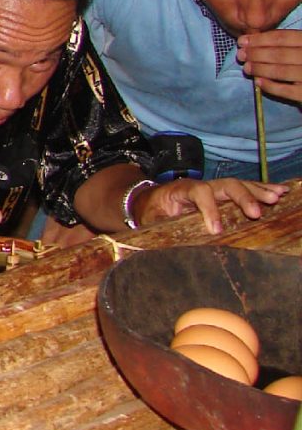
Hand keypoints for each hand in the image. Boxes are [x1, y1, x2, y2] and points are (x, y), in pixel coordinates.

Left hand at [134, 177, 285, 234]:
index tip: (216, 230)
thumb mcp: (150, 219)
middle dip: (242, 198)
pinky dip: (261, 191)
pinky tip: (279, 192)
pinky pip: (244, 189)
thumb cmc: (151, 210)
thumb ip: (157, 228)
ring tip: (276, 197)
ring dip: (258, 191)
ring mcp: (214, 187)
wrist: (149, 198)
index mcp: (182, 190)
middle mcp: (201, 185)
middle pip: (225, 185)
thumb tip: (158, 244)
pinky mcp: (222, 193)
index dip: (209, 210)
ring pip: (239, 185)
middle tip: (257, 214)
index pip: (199, 193)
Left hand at [237, 30, 301, 102]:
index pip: (284, 37)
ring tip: (247, 67)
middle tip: (241, 54)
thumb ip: (286, 43)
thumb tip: (253, 40)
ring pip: (281, 71)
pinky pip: (286, 91)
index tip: (242, 41)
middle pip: (280, 54)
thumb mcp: (301, 48)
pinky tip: (258, 82)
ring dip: (260, 68)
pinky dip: (270, 86)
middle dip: (256, 54)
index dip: (260, 39)